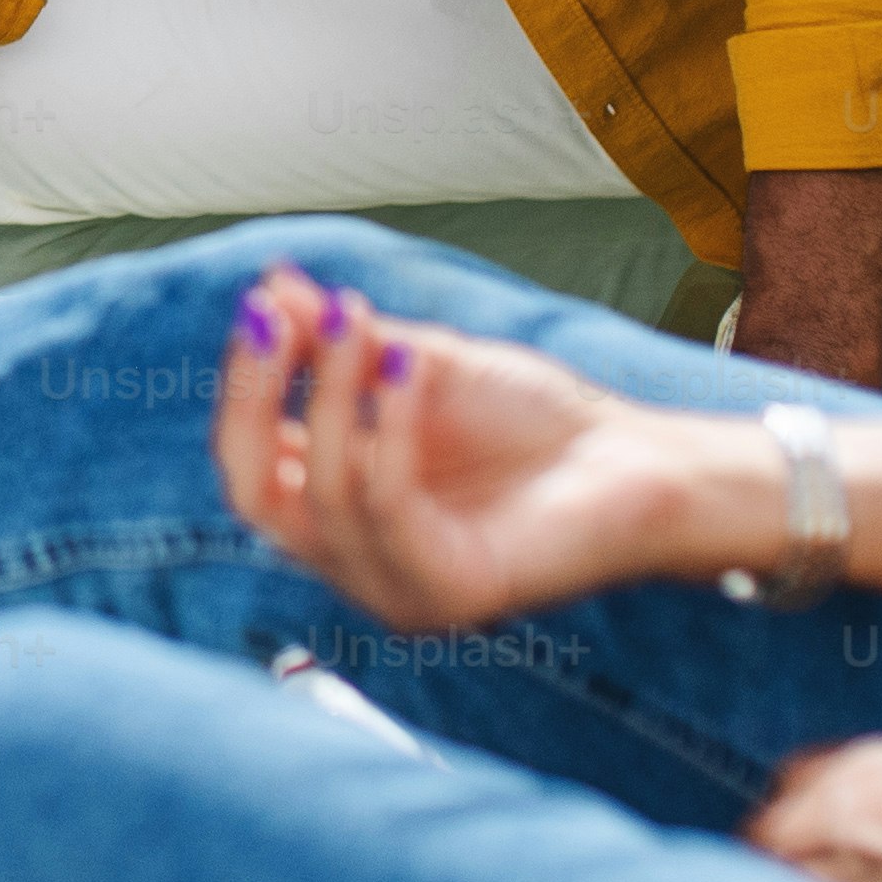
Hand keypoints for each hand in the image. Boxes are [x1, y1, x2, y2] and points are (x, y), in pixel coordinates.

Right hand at [205, 261, 720, 632]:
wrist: (640, 459)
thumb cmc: (536, 420)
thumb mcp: (418, 364)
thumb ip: (342, 342)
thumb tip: (270, 287)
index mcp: (339, 513)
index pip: (249, 463)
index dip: (241, 386)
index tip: (261, 306)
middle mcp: (355, 562)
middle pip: (250, 495)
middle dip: (250, 397)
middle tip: (271, 318)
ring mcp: (397, 589)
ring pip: (318, 494)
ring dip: (330, 393)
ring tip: (358, 320)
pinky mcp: (449, 594)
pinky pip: (386, 506)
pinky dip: (387, 427)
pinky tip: (404, 364)